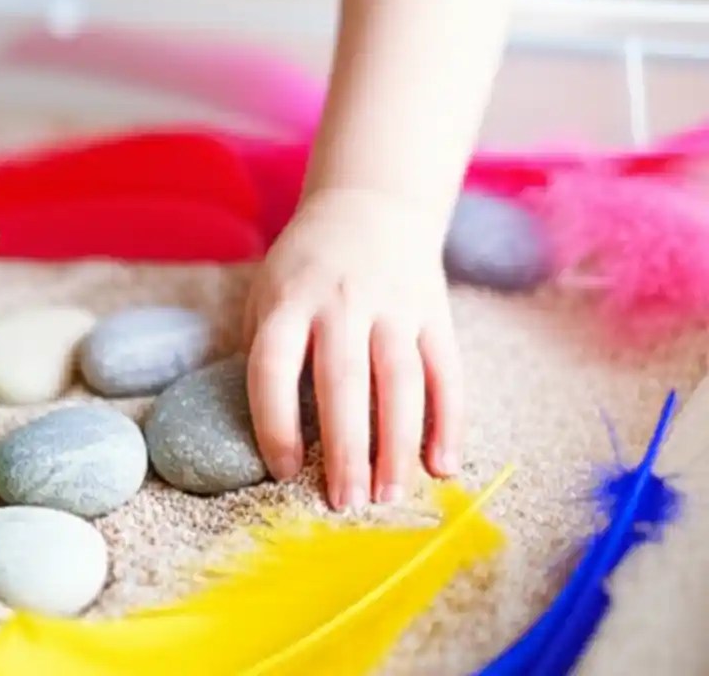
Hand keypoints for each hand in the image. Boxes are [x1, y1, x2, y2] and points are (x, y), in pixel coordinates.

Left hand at [243, 189, 462, 508]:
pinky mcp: (434, 313)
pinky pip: (446, 372)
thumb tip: (260, 432)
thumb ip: (266, 353)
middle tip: (344, 504)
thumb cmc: (305, 268)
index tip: (282, 470)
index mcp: (289, 301)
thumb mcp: (267, 294)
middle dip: (345, 449)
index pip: (274, 366)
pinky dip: (448, 421)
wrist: (370, 205)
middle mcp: (341, 302)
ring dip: (397, 445)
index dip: (275, 422)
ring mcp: (394, 306)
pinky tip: (441, 466)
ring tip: (389, 496)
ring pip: (401, 382)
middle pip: (343, 382)